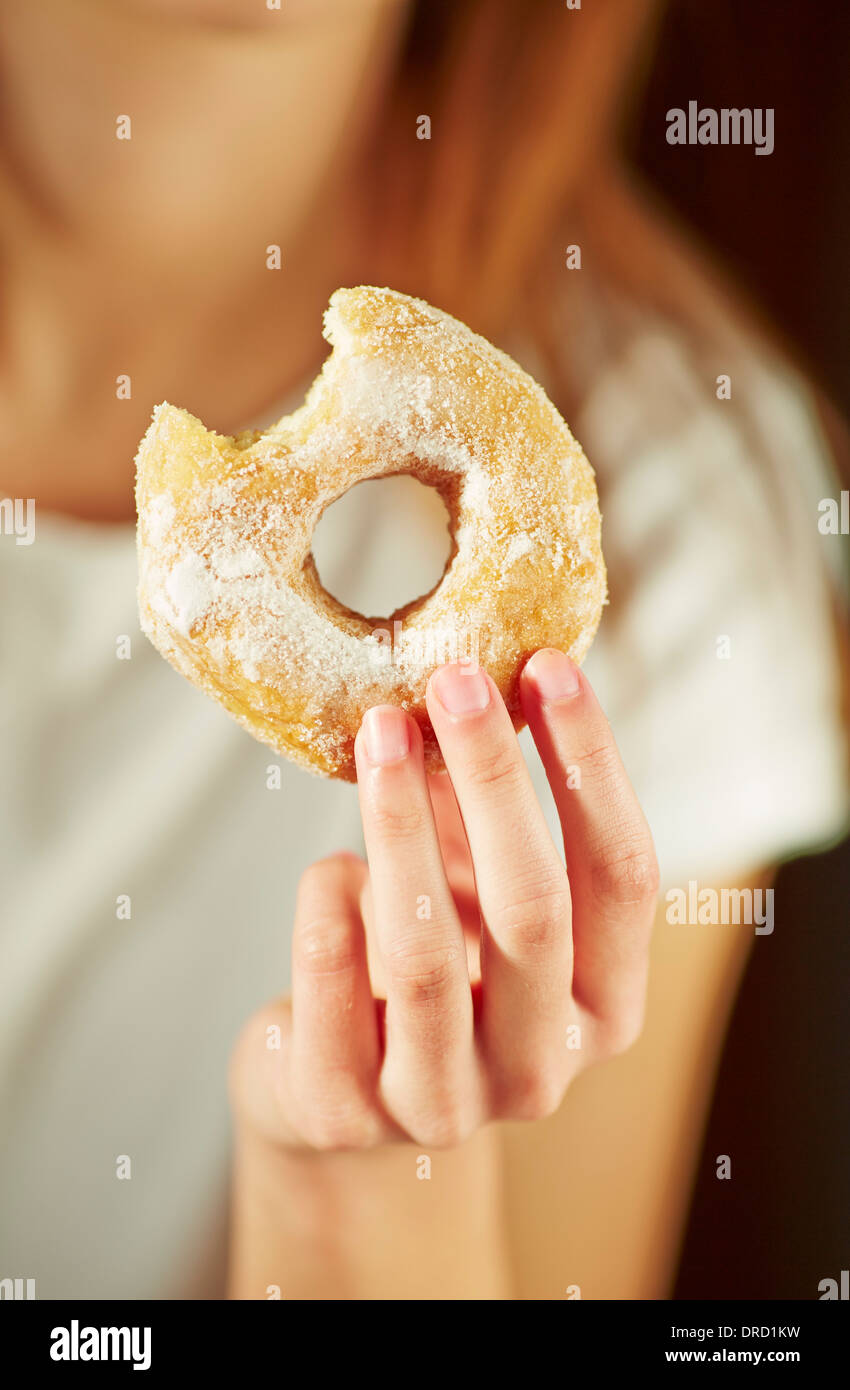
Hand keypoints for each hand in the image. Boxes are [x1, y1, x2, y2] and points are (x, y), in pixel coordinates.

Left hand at [230, 649, 658, 1149]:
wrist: (340, 1096)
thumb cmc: (429, 971)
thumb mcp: (476, 894)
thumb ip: (484, 816)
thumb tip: (476, 687)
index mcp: (606, 1008)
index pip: (623, 877)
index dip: (590, 765)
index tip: (549, 667)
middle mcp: (544, 1068)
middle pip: (533, 908)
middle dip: (494, 778)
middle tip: (455, 680)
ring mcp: (446, 1103)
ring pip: (425, 952)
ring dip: (401, 823)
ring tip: (379, 730)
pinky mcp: (345, 1113)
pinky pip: (333, 988)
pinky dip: (329, 907)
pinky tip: (329, 865)